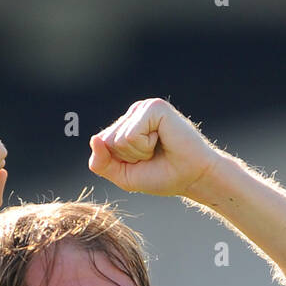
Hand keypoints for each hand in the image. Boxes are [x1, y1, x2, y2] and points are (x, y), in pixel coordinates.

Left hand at [88, 98, 215, 198]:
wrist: (192, 178)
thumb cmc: (162, 176)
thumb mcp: (124, 176)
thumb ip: (102, 163)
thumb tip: (94, 140)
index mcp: (125, 126)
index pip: (102, 145)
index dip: (119, 163)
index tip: (142, 163)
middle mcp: (133, 114)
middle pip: (108, 141)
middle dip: (128, 158)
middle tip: (151, 157)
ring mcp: (143, 108)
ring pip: (119, 139)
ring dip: (138, 153)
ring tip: (157, 149)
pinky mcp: (154, 108)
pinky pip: (131, 135)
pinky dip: (145, 146)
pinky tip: (162, 140)